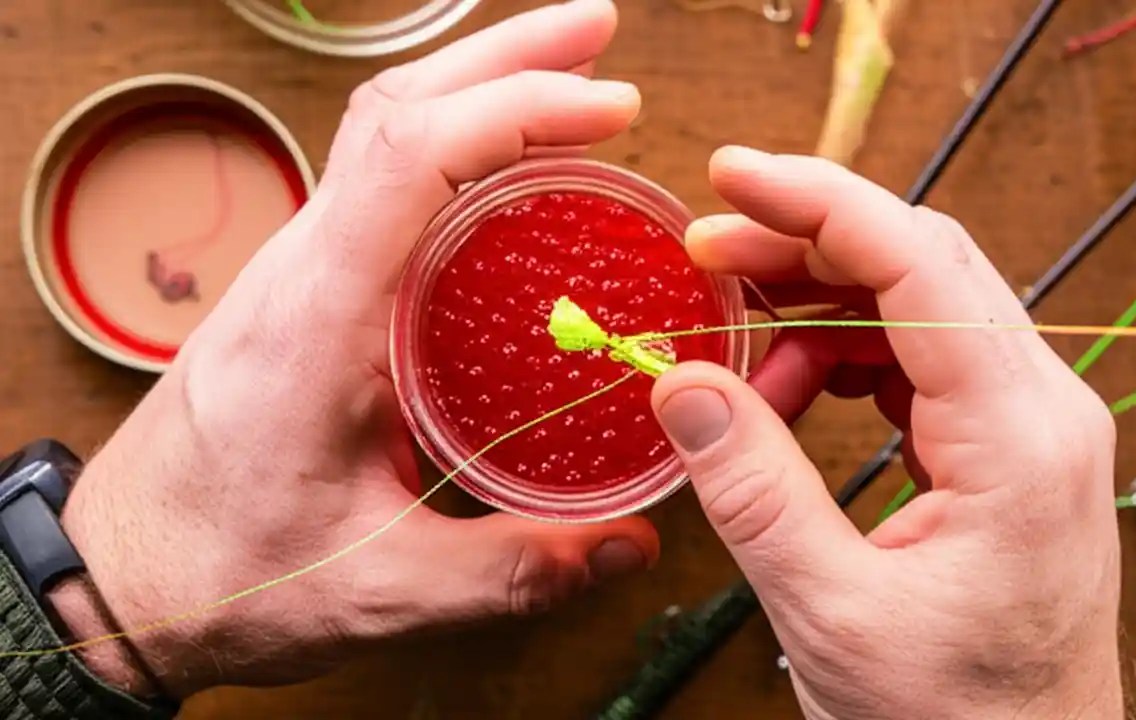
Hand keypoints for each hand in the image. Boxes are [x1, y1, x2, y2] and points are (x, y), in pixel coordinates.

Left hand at [48, 0, 657, 698]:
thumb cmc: (225, 570)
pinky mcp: (308, 293)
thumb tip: (629, 546)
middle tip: (597, 34)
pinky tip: (505, 165)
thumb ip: (512, 571)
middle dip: (504, 55)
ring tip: (568, 74)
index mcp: (318, 319)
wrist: (123, 577)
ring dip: (475, 85)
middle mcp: (304, 272)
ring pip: (383, 134)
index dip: (514, 107)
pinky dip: (453, 144)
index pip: (411, 156)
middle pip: (398, 109)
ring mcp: (301, 273)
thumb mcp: (379, 590)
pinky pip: (380, 184)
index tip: (608, 105)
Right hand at [652, 147, 1122, 718]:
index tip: (733, 176)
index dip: (820, 203)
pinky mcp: (999, 448)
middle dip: (803, 245)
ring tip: (729, 344)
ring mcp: (1026, 426)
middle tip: (704, 251)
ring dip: (814, 306)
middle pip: (919, 267)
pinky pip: (914, 362)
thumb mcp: (832, 612)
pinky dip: (837, 360)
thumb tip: (681, 385)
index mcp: (1020, 440)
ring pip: (914, 306)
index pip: (921, 266)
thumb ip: (752, 490)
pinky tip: (780, 391)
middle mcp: (1040, 412)